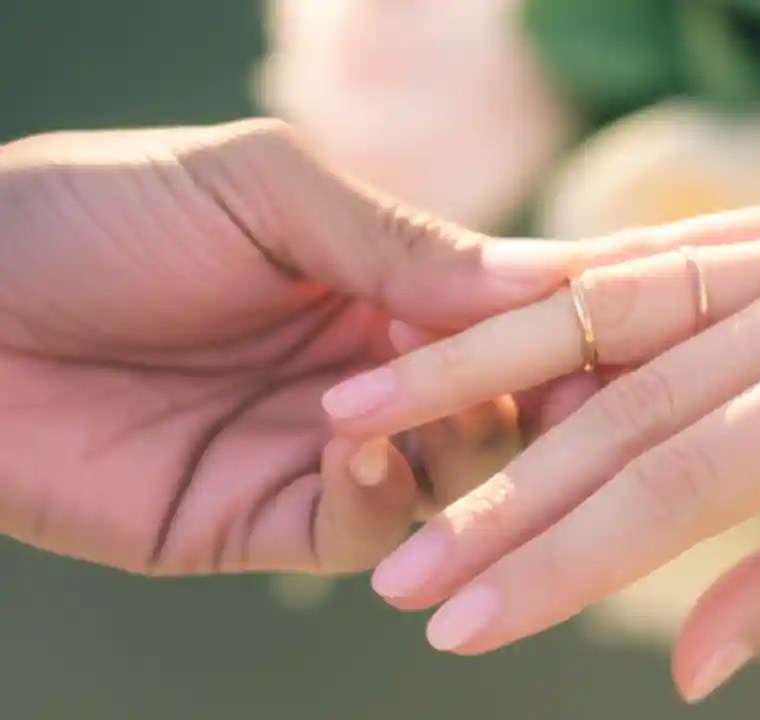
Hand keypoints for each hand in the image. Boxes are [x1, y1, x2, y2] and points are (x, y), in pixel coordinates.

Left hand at [0, 119, 580, 574]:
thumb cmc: (96, 217)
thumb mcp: (262, 188)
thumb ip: (396, 237)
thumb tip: (535, 280)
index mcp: (376, 283)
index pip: (497, 311)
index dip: (553, 320)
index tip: (605, 321)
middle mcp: (367, 371)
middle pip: (496, 403)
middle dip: (533, 396)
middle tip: (559, 384)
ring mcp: (320, 450)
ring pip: (448, 479)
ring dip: (466, 447)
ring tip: (444, 408)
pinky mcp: (264, 521)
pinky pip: (360, 528)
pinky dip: (381, 494)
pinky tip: (358, 443)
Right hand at [329, 180, 759, 698]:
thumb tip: (682, 666)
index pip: (672, 486)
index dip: (556, 565)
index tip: (458, 627)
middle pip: (614, 405)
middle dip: (495, 496)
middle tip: (393, 573)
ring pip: (602, 305)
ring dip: (478, 365)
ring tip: (362, 411)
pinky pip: (646, 252)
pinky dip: (551, 292)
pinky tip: (469, 324)